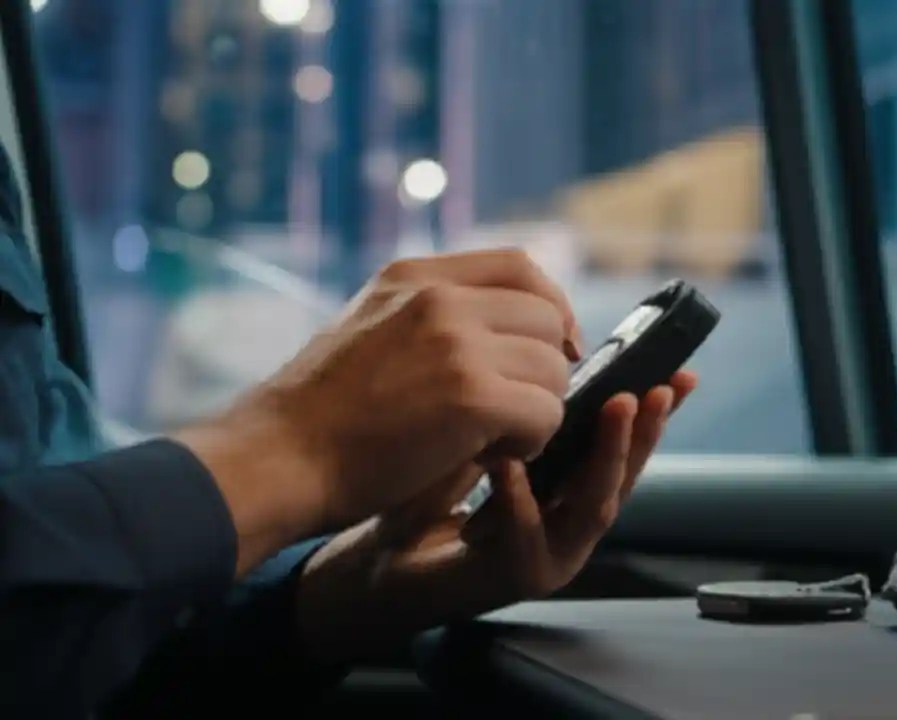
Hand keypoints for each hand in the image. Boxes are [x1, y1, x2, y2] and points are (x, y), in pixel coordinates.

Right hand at [175, 249, 583, 573]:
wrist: (277, 460)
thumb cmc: (321, 415)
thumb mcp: (370, 328)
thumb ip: (428, 315)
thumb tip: (505, 326)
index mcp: (414, 276)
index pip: (520, 265)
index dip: (551, 307)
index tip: (553, 346)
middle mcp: (438, 298)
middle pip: (546, 318)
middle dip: (544, 369)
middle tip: (513, 410)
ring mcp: (456, 343)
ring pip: (553, 368)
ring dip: (536, 410)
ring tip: (492, 438)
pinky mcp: (471, 396)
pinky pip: (545, 412)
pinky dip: (532, 442)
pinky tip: (490, 456)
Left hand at [295, 372, 696, 663]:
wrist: (379, 553)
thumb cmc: (421, 479)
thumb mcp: (474, 422)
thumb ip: (513, 389)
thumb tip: (542, 328)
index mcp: (568, 478)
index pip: (626, 439)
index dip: (655, 407)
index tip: (680, 370)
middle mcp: (569, 514)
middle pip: (625, 469)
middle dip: (647, 426)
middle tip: (659, 386)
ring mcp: (549, 548)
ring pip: (596, 504)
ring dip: (608, 455)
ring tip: (617, 409)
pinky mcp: (513, 575)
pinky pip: (527, 536)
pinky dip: (522, 501)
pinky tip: (510, 468)